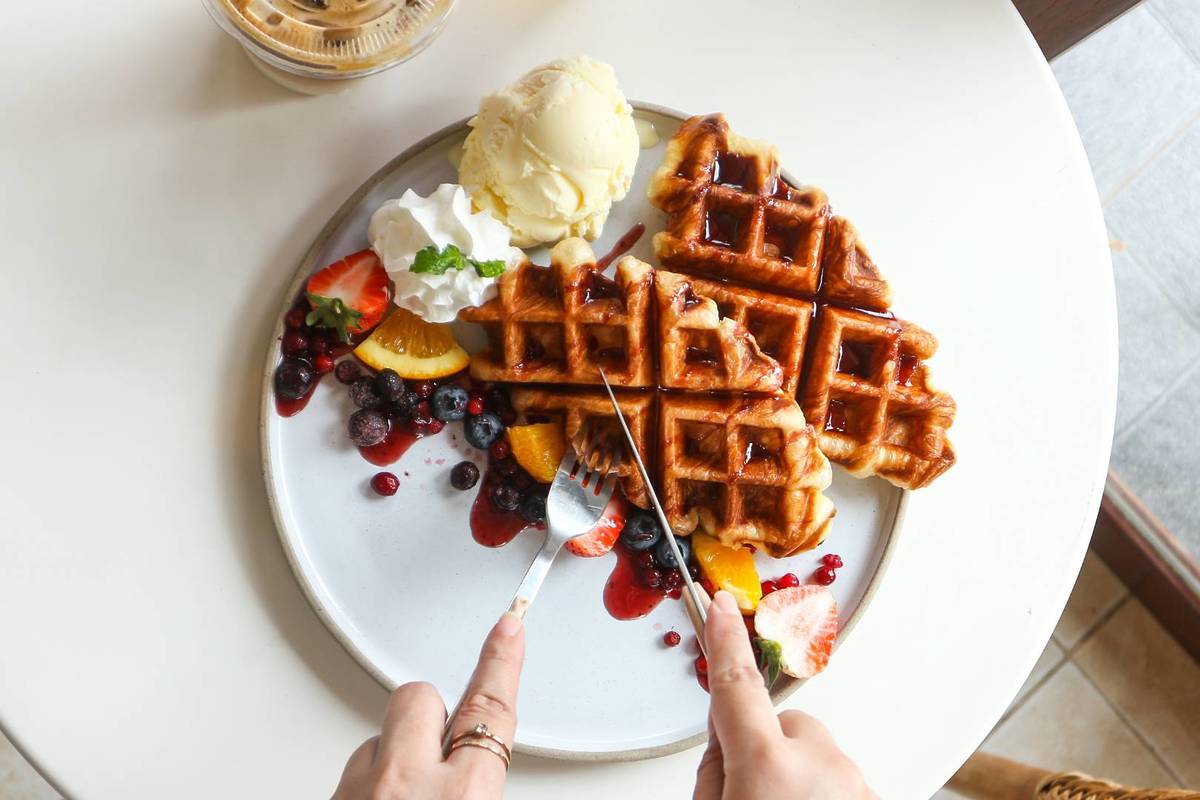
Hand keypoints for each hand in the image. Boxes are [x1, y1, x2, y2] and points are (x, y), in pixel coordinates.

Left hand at [332, 612, 524, 799]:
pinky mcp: (330, 797)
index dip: (500, 661)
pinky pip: (351, 771)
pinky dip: (366, 786)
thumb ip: (480, 786)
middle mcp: (404, 783)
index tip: (508, 630)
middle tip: (437, 764)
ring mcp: (358, 790)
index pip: (489, 708)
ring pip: (379, 737)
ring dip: (394, 760)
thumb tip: (476, 767)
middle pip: (421, 698)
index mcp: (461, 795)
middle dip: (431, 716)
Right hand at [694, 591, 876, 799]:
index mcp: (768, 765)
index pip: (737, 683)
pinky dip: (822, 794)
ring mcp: (855, 784)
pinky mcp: (874, 799)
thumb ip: (714, 768)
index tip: (722, 605)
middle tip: (750, 795)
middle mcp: (820, 765)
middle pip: (782, 724)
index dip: (726, 639)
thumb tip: (726, 737)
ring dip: (796, 778)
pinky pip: (839, 780)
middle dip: (765, 749)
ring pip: (813, 754)